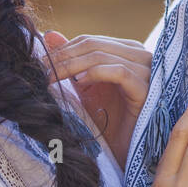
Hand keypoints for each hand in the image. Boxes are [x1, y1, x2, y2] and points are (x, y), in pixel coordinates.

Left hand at [43, 30, 150, 167]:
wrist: (126, 150)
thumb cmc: (108, 119)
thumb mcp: (84, 86)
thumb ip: (71, 60)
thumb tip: (50, 35)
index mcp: (127, 50)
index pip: (89, 41)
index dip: (62, 50)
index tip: (40, 63)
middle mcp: (140, 55)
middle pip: (93, 45)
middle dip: (63, 57)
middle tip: (42, 71)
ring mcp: (146, 70)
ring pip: (102, 55)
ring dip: (71, 65)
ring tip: (53, 78)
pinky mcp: (147, 88)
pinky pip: (119, 71)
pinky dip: (95, 73)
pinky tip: (79, 83)